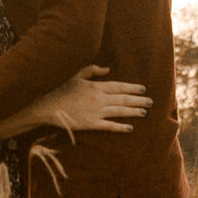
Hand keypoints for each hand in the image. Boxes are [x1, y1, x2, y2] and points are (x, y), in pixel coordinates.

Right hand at [0, 65, 149, 140]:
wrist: (47, 106)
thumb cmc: (60, 90)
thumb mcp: (76, 75)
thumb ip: (92, 70)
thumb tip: (108, 69)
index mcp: (96, 86)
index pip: (119, 86)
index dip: (133, 88)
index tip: (143, 89)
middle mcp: (99, 99)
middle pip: (123, 99)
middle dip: (138, 100)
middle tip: (151, 101)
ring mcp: (96, 112)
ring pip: (120, 112)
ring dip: (134, 112)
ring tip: (145, 112)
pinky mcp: (91, 124)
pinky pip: (109, 126)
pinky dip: (121, 127)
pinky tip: (130, 128)